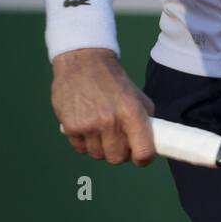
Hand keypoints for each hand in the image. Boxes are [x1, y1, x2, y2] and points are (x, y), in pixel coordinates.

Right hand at [51, 48, 155, 164]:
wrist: (83, 62)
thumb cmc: (113, 80)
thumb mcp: (137, 96)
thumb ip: (145, 121)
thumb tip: (150, 144)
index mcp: (132, 112)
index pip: (143, 152)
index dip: (143, 159)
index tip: (140, 158)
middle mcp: (110, 120)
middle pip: (117, 159)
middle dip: (119, 153)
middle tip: (118, 141)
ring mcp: (88, 125)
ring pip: (97, 155)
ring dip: (100, 147)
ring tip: (100, 129)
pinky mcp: (70, 127)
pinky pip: (80, 149)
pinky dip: (84, 143)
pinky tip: (86, 127)